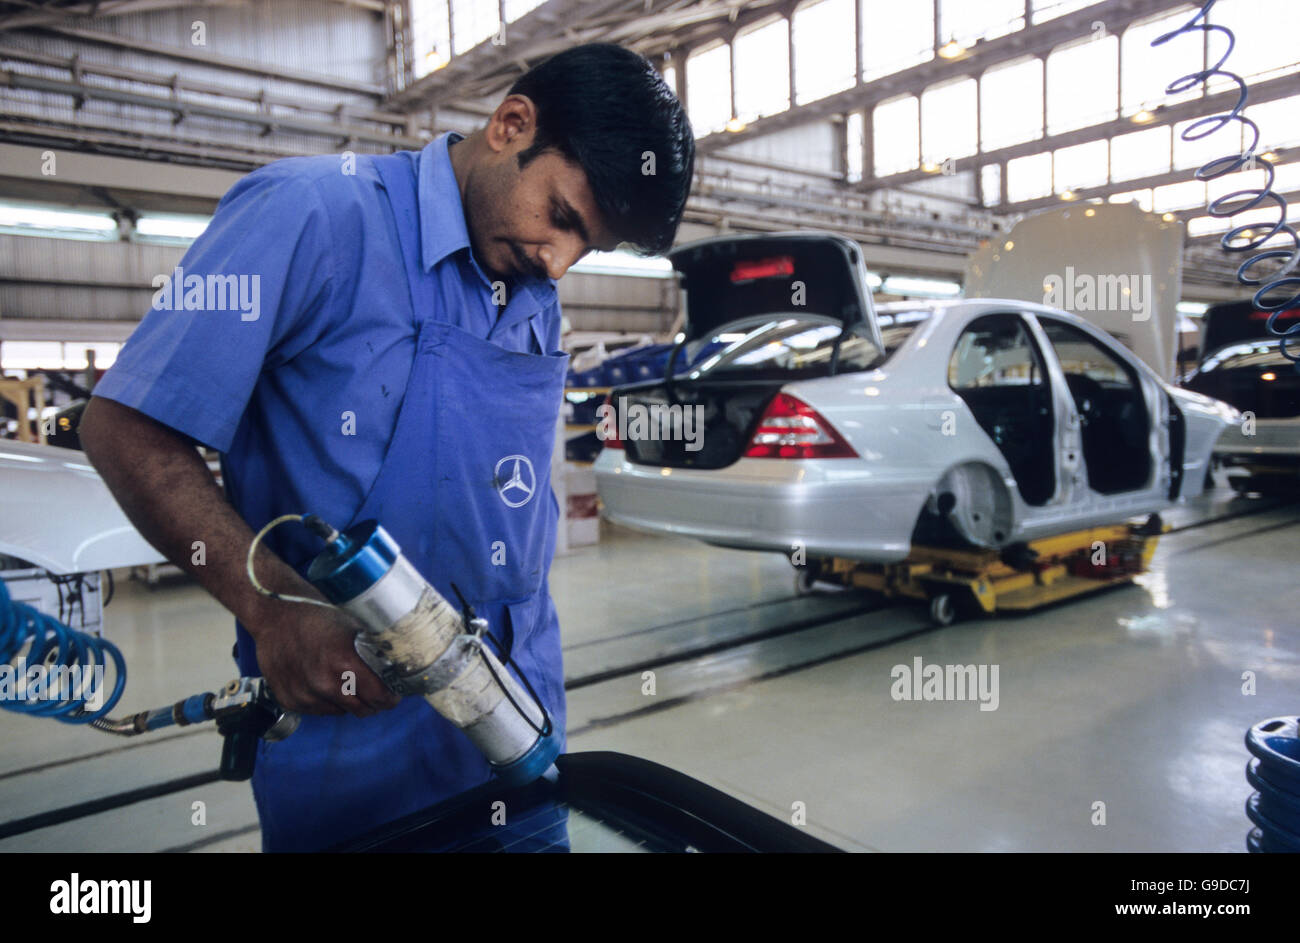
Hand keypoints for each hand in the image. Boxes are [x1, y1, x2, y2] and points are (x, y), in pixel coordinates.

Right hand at [252, 605, 401, 717]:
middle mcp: (323, 684)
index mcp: (344, 663)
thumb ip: (374, 651)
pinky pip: (319, 711)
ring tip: (344, 679)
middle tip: (374, 689)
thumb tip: (399, 666)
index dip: (390, 696)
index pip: (379, 697)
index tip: (394, 694)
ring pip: (341, 712)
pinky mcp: (289, 701)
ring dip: (347, 701)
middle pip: (362, 709)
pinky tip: (323, 680)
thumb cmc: (317, 616)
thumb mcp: (353, 627)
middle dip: (372, 701)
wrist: (275, 615)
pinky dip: (326, 701)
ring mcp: (304, 695)